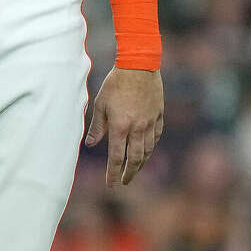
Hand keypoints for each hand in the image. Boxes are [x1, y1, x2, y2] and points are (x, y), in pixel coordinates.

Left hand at [85, 67, 163, 185]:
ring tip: (135, 169)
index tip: (111, 184)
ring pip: (148, 150)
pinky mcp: (159, 115)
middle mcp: (137, 128)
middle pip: (135, 159)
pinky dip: (152, 146)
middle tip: (125, 182)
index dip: (113, 173)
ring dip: (141, 162)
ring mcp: (150, 122)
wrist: (139, 66)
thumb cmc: (115, 83)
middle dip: (129, 173)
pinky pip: (157, 136)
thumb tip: (91, 145)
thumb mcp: (101, 104)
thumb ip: (97, 127)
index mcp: (120, 127)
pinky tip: (148, 150)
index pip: (117, 158)